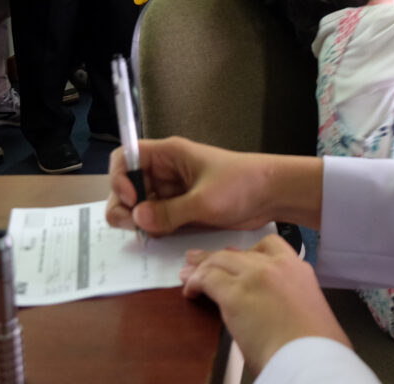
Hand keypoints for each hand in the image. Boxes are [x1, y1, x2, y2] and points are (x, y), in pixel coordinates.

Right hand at [106, 137, 284, 235]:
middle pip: (127, 185)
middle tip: (134, 227)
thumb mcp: (205, 200)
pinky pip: (156, 219)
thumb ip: (169, 212)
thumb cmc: (242, 184)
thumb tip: (137, 218)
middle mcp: (165, 171)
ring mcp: (172, 192)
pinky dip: (152, 229)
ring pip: (139, 205)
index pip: (126, 157)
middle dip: (124, 206)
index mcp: (168, 155)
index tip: (133, 199)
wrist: (272, 195)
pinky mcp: (181, 210)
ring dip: (137, 221)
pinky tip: (161, 237)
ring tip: (150, 233)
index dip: (120, 178)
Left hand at [181, 235, 350, 377]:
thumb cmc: (314, 347)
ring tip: (188, 274)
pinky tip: (191, 291)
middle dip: (218, 258)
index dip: (247, 251)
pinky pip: (207, 280)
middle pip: (239, 253)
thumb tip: (274, 311)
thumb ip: (289, 300)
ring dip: (202, 267)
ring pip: (220, 260)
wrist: (311, 358)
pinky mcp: (235, 295)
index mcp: (297, 270)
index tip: (236, 256)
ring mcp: (254, 277)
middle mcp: (275, 266)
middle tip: (204, 262)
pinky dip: (195, 283)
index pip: (269, 246)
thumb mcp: (308, 311)